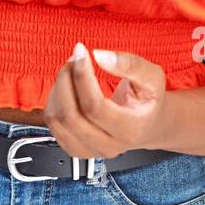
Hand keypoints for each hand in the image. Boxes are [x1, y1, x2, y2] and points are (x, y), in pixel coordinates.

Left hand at [44, 42, 171, 158]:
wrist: (147, 125)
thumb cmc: (149, 101)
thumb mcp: (152, 77)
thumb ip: (130, 64)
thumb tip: (99, 56)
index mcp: (130, 130)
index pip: (95, 107)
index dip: (82, 77)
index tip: (81, 53)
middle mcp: (109, 146)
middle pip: (70, 116)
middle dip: (66, 80)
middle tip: (74, 59)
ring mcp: (90, 150)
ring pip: (56, 120)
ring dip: (57, 88)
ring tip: (70, 71)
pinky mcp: (75, 148)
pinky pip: (52, 124)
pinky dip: (54, 100)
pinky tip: (67, 88)